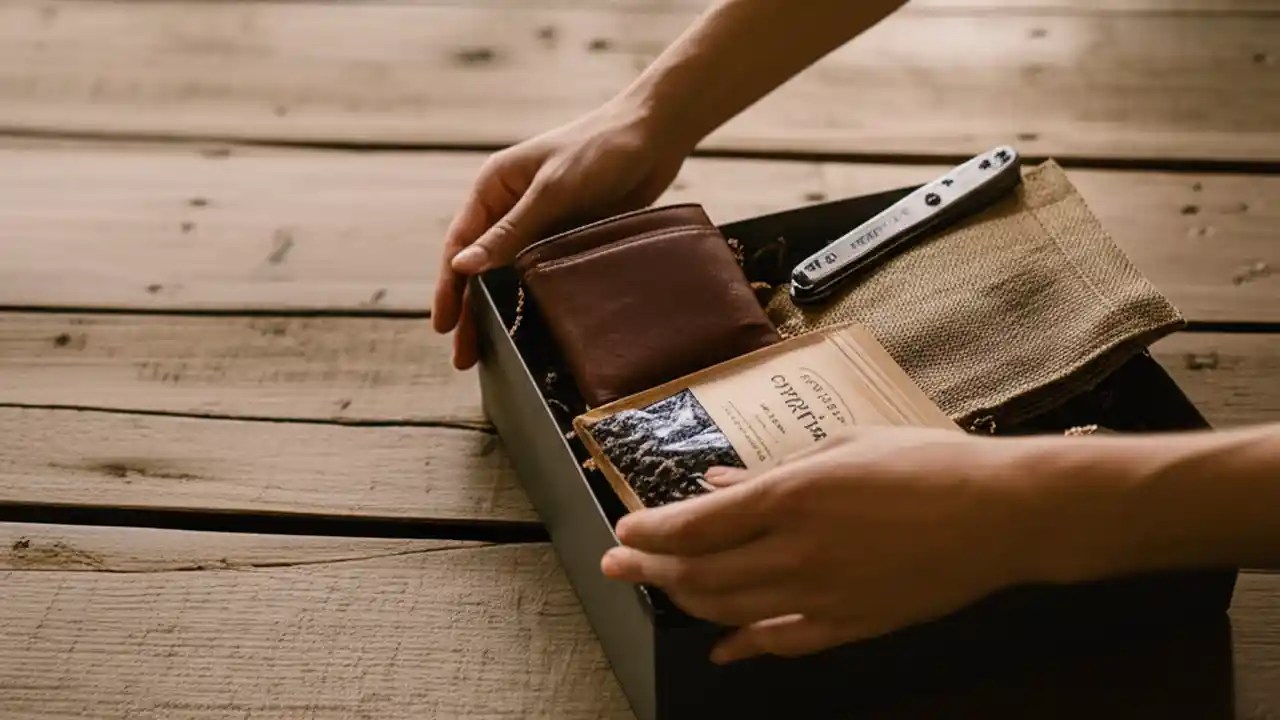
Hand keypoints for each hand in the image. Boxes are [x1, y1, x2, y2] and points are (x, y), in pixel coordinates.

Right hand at [432, 100, 692, 368]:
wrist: (654, 135)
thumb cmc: (599, 150)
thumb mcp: (551, 192)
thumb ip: (510, 233)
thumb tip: (463, 268)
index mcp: (494, 188)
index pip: (460, 245)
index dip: (449, 288)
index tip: (443, 327)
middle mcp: (510, 207)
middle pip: (481, 267)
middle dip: (470, 310)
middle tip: (464, 357)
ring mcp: (540, 223)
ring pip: (511, 275)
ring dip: (501, 310)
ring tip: (493, 355)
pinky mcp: (568, 235)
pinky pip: (544, 274)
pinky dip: (534, 301)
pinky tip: (533, 330)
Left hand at [600, 426, 1056, 663]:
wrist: (999, 514)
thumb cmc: (925, 465)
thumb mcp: (840, 446)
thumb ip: (770, 471)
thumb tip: (716, 482)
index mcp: (790, 497)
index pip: (693, 527)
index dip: (648, 533)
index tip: (626, 530)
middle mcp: (796, 553)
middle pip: (698, 574)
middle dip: (648, 569)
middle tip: (619, 564)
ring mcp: (823, 596)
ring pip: (729, 612)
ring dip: (685, 602)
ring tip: (662, 588)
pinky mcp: (851, 625)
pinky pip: (782, 644)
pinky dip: (744, 647)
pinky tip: (722, 648)